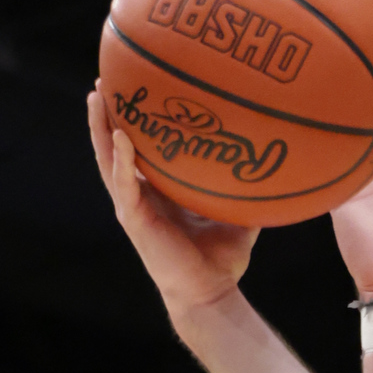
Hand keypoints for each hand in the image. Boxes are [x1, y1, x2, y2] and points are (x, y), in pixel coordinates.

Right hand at [87, 86, 255, 317]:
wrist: (210, 294)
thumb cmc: (220, 259)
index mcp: (158, 192)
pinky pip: (124, 184)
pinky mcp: (135, 220)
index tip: (133, 87)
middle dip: (107, 114)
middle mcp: (141, 195)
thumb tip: (274, 165)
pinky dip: (121, 160)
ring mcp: (133, 206)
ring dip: (101, 128)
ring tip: (98, 95)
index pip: (139, 149)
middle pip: (115, 146)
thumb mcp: (237, 216)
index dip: (133, 121)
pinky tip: (121, 137)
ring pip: (109, 159)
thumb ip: (245, 190)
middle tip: (105, 78)